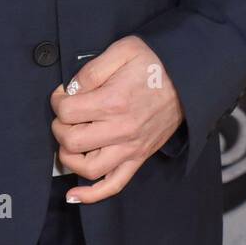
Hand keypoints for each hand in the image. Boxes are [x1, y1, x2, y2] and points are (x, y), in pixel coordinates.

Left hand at [49, 36, 183, 203]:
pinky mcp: (138, 158)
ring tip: (69, 141)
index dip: (57, 100)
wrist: (187, 80)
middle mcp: (121, 130)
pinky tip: (73, 194)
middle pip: (71, 141)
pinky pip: (113, 185)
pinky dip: (91, 194)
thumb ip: (92, 69)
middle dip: (59, 126)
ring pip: (88, 169)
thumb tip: (70, 90)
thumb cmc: (154, 63)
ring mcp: (131, 148)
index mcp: (113, 102)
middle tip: (65, 114)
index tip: (63, 94)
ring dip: (69, 157)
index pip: (66, 112)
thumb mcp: (121, 50)